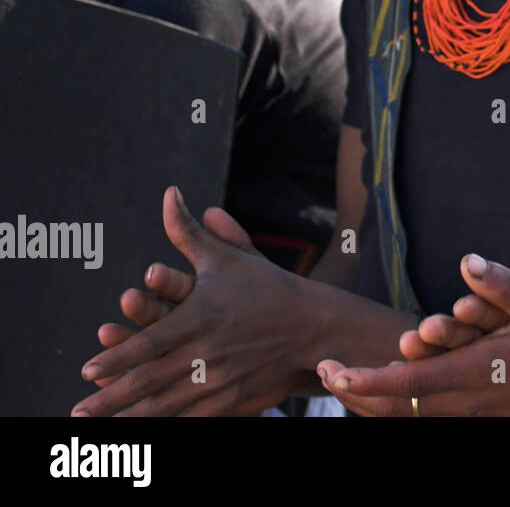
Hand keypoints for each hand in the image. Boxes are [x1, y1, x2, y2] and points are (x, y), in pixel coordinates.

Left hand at [72, 187, 318, 415]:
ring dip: (130, 419)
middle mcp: (208, 351)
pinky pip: (193, 418)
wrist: (313, 325)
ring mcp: (221, 379)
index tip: (86, 368)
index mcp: (201, 317)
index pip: (150, 341)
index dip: (117, 355)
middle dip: (109, 398)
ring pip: (167, 405)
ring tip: (98, 430)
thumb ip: (189, 231)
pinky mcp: (233, 399)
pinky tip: (143, 434)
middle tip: (77, 411)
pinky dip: (167, 426)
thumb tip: (169, 194)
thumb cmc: (266, 286)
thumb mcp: (227, 257)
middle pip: (150, 380)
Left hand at [318, 255, 509, 415]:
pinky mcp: (483, 414)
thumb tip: (468, 260)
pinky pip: (432, 413)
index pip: (410, 382)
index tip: (333, 371)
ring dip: (377, 398)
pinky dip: (403, 404)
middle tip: (325, 374)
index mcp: (479, 371)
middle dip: (359, 391)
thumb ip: (505, 286)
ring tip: (346, 382)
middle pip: (400, 404)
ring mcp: (474, 411)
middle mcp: (469, 398)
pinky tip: (389, 392)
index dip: (368, 380)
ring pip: (413, 412)